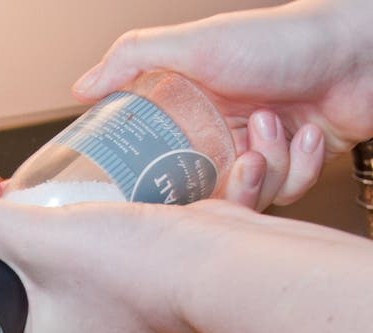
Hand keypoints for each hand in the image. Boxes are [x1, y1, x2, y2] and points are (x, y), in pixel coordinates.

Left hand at [0, 180, 372, 332]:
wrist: (220, 263)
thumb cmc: (131, 267)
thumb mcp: (35, 237)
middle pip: (12, 287)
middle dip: (0, 235)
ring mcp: (104, 330)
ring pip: (48, 273)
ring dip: (36, 229)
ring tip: (26, 187)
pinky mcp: (132, 300)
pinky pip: (84, 266)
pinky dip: (74, 235)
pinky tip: (70, 197)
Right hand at [72, 0, 372, 209]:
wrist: (360, 48)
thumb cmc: (283, 40)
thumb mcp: (196, 45)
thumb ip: (133, 59)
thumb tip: (82, 88)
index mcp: (191, 117)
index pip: (158, 166)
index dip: (156, 186)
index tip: (157, 194)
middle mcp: (221, 139)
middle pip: (203, 194)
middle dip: (226, 185)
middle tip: (240, 159)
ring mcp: (257, 154)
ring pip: (246, 198)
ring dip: (269, 164)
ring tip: (277, 124)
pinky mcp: (292, 167)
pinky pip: (285, 193)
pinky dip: (298, 165)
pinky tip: (307, 132)